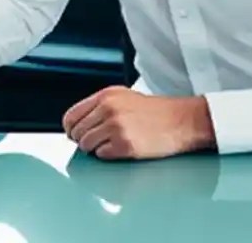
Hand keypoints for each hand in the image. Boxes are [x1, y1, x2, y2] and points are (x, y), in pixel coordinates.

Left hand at [62, 86, 214, 159]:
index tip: (73, 134)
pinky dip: (107, 155)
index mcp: (105, 96)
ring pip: (87, 145)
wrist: (182, 121)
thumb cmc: (155, 111)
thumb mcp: (124, 97)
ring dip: (94, 149)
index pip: (71, 116)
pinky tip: (119, 149)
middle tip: (94, 142)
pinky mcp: (125, 145)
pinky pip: (102, 155)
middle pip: (77, 132)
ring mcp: (116, 127)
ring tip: (109, 145)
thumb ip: (100, 105)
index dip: (70, 128)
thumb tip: (77, 122)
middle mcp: (108, 109)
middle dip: (82, 140)